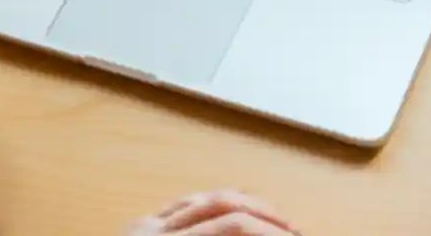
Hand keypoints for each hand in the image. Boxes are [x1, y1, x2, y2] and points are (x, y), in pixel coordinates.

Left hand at [128, 190, 300, 235]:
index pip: (233, 228)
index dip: (270, 234)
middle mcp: (152, 233)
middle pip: (224, 205)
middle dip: (266, 217)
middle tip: (293, 232)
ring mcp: (143, 228)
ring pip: (206, 198)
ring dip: (245, 206)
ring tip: (272, 223)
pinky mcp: (138, 230)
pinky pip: (183, 205)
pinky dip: (215, 206)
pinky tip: (233, 216)